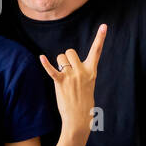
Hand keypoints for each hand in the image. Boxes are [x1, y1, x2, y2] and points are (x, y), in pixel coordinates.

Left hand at [39, 23, 106, 137]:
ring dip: (58, 64)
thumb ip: (82, 73)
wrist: (79, 119)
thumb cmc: (83, 103)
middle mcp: (82, 71)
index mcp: (91, 72)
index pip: (97, 51)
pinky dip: (46, 64)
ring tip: (62, 78)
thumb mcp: (88, 85)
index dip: (100, 37)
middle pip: (70, 52)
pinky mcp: (61, 83)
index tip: (105, 26)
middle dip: (66, 58)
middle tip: (67, 71)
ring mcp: (72, 77)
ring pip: (61, 58)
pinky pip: (52, 70)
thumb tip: (70, 65)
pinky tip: (41, 58)